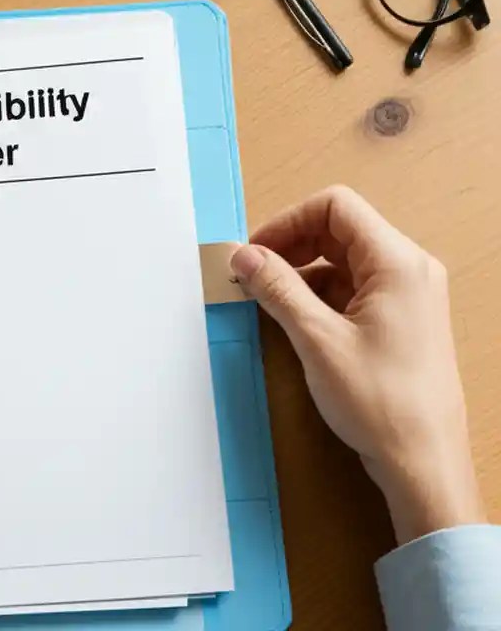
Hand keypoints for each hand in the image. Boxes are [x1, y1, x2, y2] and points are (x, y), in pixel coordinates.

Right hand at [231, 186, 486, 544]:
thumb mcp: (317, 339)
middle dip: (290, 245)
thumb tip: (244, 256)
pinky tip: (294, 321)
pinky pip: (353, 289)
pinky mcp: (401, 320)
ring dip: (301, 273)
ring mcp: (408, 295)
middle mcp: (409, 270)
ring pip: (343, 260)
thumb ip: (277, 289)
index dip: (287, 221)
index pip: (336, 207)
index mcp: (398, 263)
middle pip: (340, 229)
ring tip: (267, 302)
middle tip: (252, 275)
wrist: (422, 461)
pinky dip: (318, 296)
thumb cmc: (380, 402)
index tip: (253, 253)